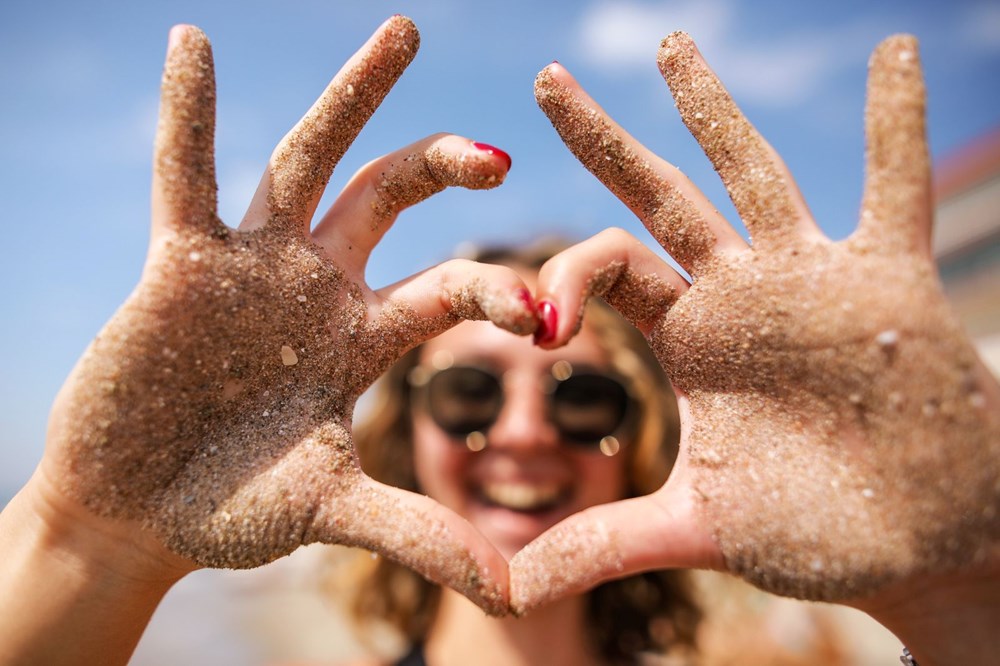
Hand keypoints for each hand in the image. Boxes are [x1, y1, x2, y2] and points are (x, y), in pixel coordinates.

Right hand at [39, 17, 532, 613]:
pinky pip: (187, 176)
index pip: (450, 289)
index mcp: (365, 336)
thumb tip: (512, 594)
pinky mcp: (181, 263)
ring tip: (405, 35)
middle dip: (444, 166)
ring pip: (311, 163)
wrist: (138, 511)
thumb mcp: (331, 511)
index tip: (545, 312)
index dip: (498, 293)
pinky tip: (194, 47)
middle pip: (393, 199)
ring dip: (354, 99)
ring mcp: (254, 265)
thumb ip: (418, 535)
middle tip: (500, 150)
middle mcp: (320, 284)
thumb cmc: (234, 507)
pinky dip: (188, 117)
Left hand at [512, 31, 999, 618]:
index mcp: (688, 341)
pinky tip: (897, 49)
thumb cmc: (818, 532)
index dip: (562, 278)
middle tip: (544, 81)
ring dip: (710, 109)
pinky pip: (894, 186)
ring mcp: (810, 277)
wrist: (923, 540)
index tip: (536, 320)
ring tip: (667, 44)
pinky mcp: (888, 279)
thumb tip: (509, 593)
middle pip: (655, 198)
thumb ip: (606, 545)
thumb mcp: (701, 529)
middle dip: (602, 142)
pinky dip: (899, 124)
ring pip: (751, 172)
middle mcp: (737, 294)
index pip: (605, 272)